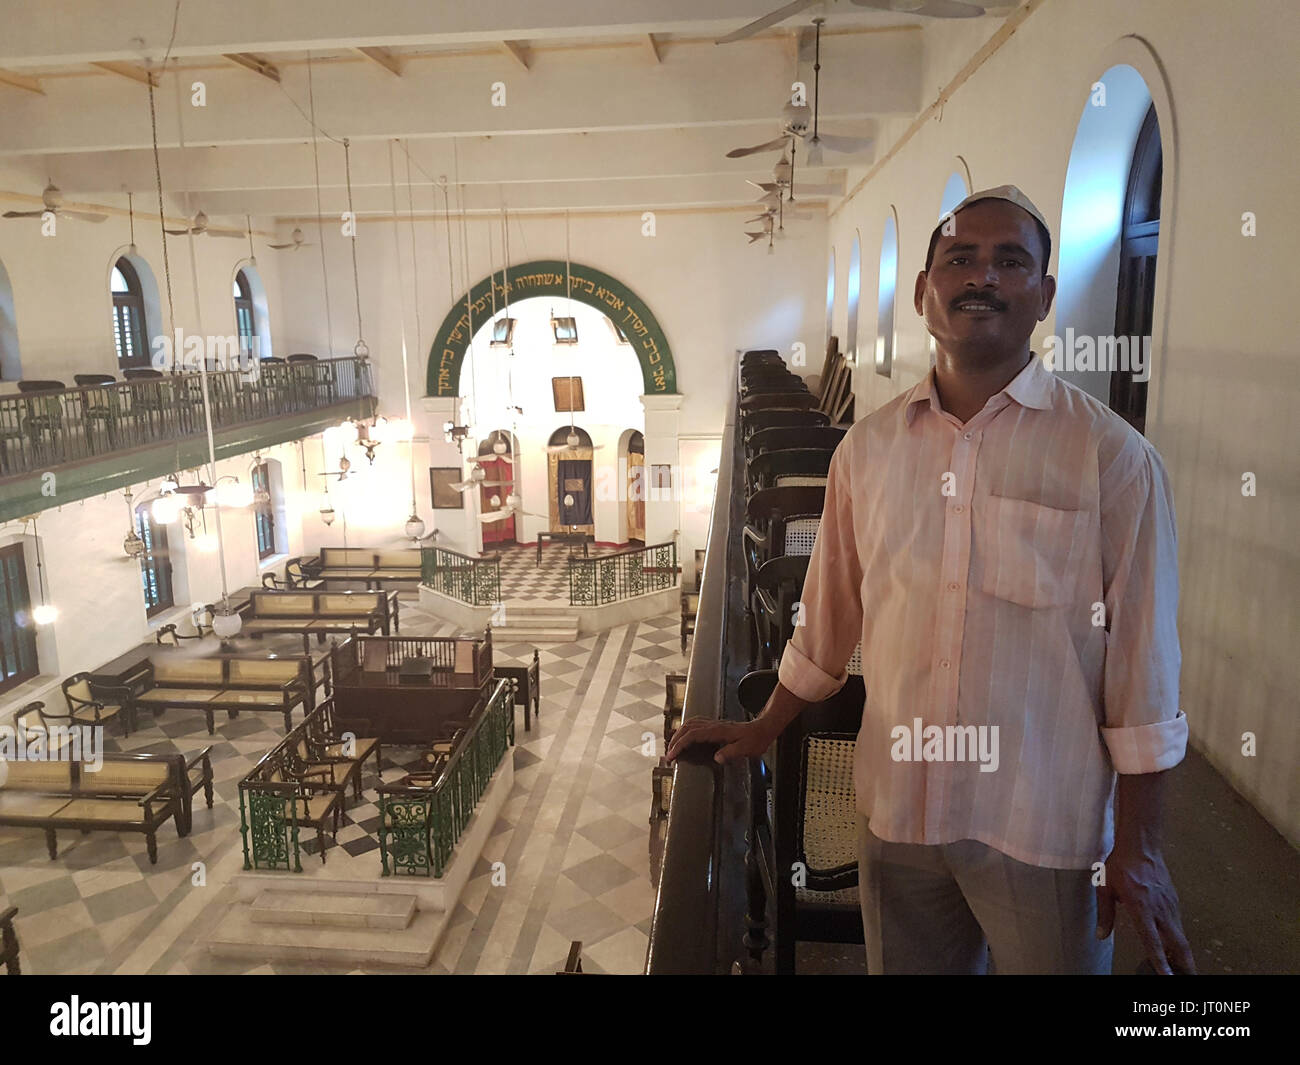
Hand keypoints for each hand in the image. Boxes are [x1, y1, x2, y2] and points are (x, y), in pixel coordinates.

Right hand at [666, 717, 773, 764]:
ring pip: (690, 724)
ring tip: (673, 746)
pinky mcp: (716, 725)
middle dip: (675, 740)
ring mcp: (714, 724)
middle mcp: (713, 725)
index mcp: (717, 731)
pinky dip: (686, 729)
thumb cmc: (756, 739)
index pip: (692, 735)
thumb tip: (716, 758)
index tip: (672, 755)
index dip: (680, 745)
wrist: (763, 728)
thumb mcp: (746, 748)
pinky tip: (686, 736)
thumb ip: (731, 752)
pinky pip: (696, 724)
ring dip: (679, 734)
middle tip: (669, 754)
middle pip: (687, 728)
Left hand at [1097, 847, 1195, 973]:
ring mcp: (1170, 905)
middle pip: (1178, 944)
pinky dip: (1179, 938)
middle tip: (1185, 977)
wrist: (1141, 846)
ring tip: (1182, 969)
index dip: (1160, 961)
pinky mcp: (1174, 901)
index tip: (1167, 976)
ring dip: (1183, 954)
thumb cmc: (1120, 866)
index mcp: (1141, 909)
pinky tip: (1175, 946)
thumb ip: (1105, 914)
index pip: (1153, 942)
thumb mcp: (1104, 889)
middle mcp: (1159, 910)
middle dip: (1185, 964)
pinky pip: (1178, 924)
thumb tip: (1101, 935)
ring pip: (1181, 936)